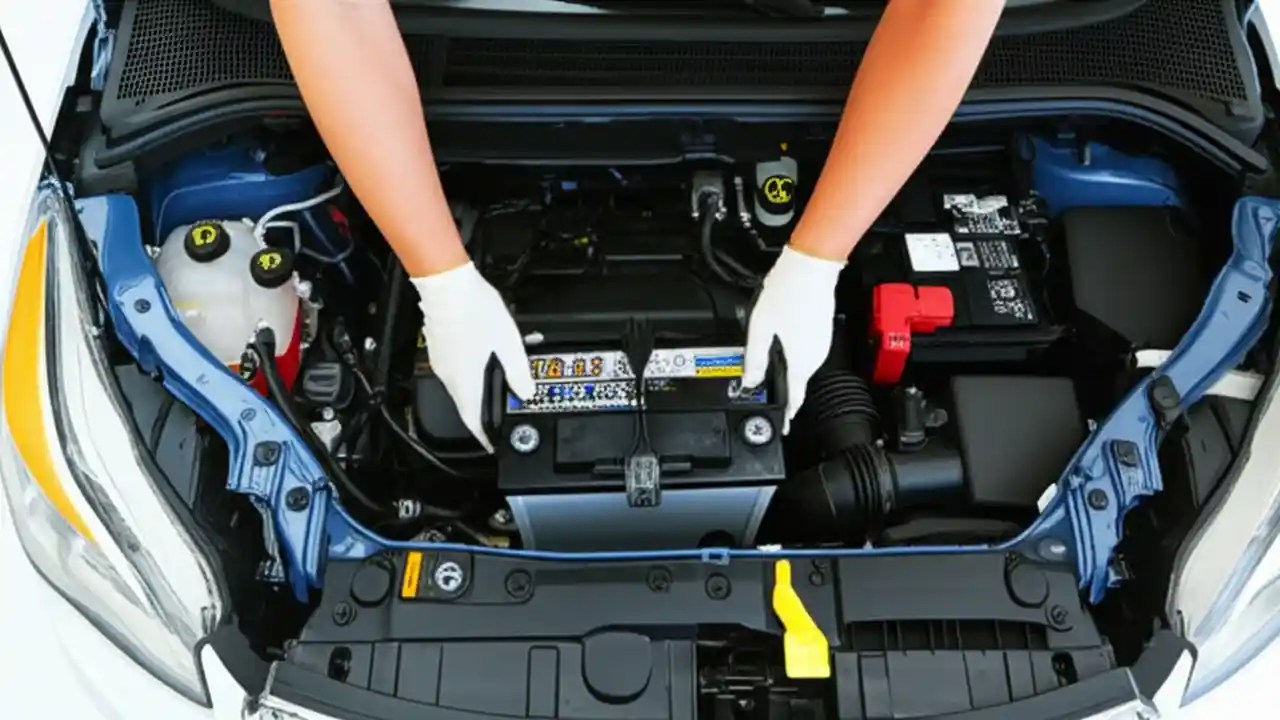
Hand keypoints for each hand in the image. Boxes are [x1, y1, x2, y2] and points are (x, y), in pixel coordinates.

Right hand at [411, 262, 535, 451]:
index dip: (484, 437)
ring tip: (499, 379)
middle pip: (468, 403)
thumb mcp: (509, 343)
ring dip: (478, 387)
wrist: (447, 283)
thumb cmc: (474, 309)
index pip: (473, 421)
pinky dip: (470, 371)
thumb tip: (526, 393)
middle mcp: (449, 376)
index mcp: (466, 381)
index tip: (492, 446)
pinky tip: (483, 356)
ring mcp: (440, 362)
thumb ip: (519, 372)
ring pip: (461, 385)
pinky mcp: (438, 347)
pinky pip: (455, 368)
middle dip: (485, 409)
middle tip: (503, 409)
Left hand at [741, 246, 845, 433]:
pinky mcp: (822, 333)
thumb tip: (751, 379)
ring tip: (769, 361)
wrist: (811, 266)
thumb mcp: (760, 328)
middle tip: (765, 388)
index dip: (787, 415)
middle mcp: (816, 356)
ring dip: (786, 368)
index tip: (784, 426)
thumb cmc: (788, 291)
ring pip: (802, 366)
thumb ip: (755, 358)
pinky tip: (781, 341)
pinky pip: (807, 352)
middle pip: (797, 382)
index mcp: (801, 361)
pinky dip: (794, 353)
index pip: (795, 399)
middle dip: (782, 388)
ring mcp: (821, 344)